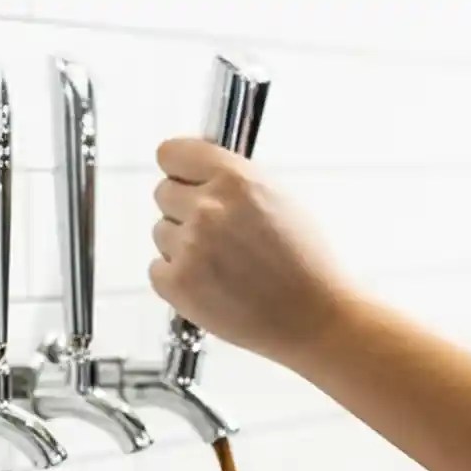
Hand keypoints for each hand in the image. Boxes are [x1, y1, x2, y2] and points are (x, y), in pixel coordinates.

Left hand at [149, 139, 349, 365]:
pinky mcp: (176, 284)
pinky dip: (176, 277)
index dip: (178, 167)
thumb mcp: (279, 199)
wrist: (314, 318)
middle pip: (163, 192)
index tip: (182, 177)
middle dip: (183, 208)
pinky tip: (211, 283)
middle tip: (215, 231)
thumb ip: (233, 180)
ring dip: (182, 245)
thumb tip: (195, 170)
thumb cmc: (305, 261)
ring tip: (222, 263)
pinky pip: (157, 268)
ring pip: (160, 232)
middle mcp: (208, 209)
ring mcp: (189, 248)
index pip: (172, 153)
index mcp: (236, 180)